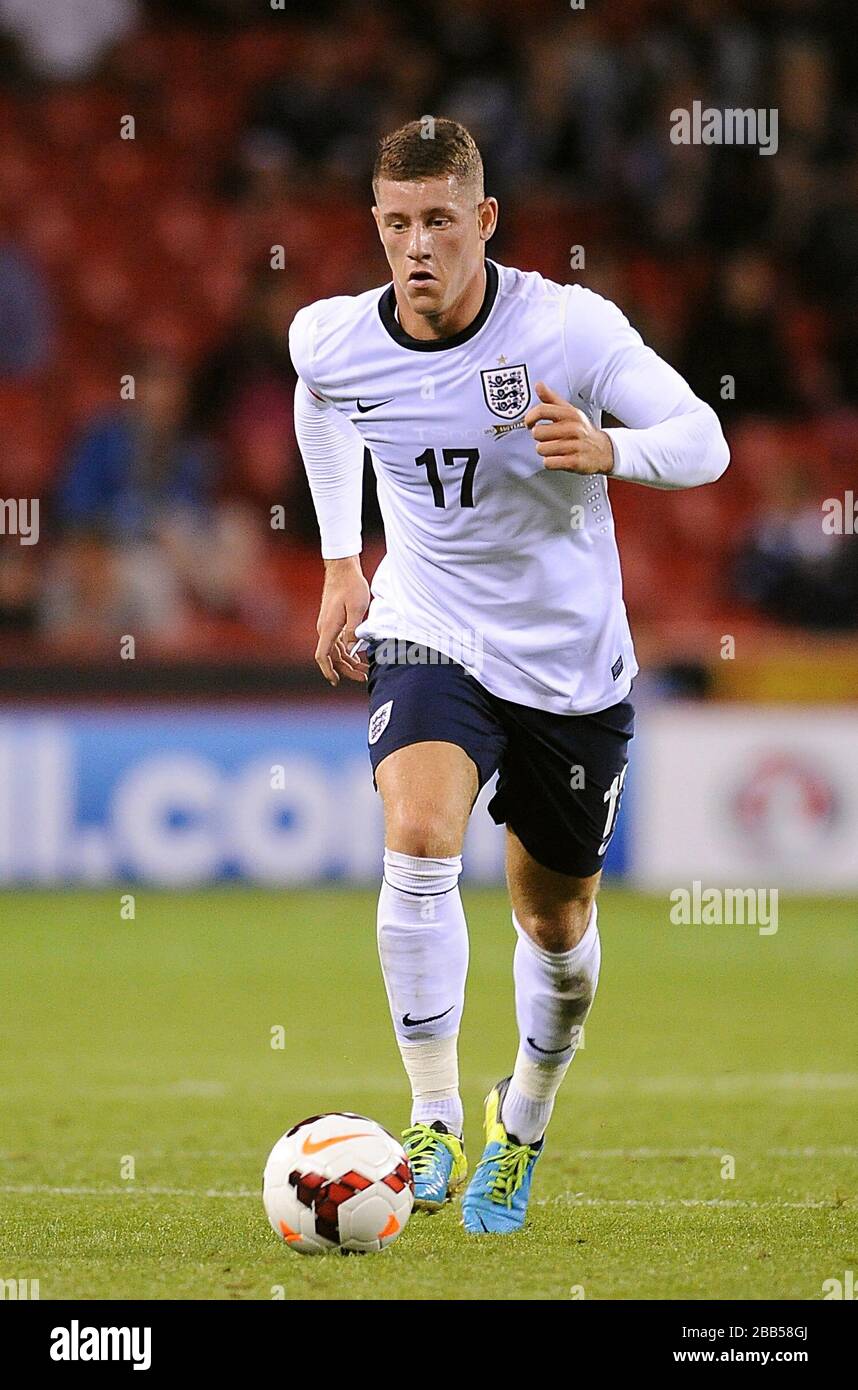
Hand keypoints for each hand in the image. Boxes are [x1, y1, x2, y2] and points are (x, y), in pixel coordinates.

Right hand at [315, 556, 370, 685]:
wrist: (343, 569)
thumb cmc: (351, 586)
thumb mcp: (357, 609)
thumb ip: (353, 631)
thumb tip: (351, 650)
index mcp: (329, 628)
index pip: (322, 655)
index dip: (328, 670)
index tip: (335, 681)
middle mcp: (324, 628)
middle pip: (331, 656)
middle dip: (346, 669)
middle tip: (363, 677)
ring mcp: (327, 624)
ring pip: (335, 650)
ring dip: (347, 661)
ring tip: (364, 669)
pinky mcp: (333, 620)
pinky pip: (337, 641)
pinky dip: (346, 651)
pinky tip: (357, 654)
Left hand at [525, 381, 614, 474]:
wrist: (604, 451)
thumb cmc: (582, 431)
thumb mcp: (569, 412)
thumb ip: (552, 399)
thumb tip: (539, 385)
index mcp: (571, 414)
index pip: (542, 410)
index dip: (530, 417)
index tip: (529, 423)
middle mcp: (574, 428)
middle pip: (538, 432)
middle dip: (539, 438)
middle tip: (548, 438)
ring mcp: (575, 445)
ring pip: (541, 449)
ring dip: (545, 451)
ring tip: (554, 449)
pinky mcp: (575, 462)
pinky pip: (549, 462)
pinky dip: (550, 462)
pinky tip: (558, 458)